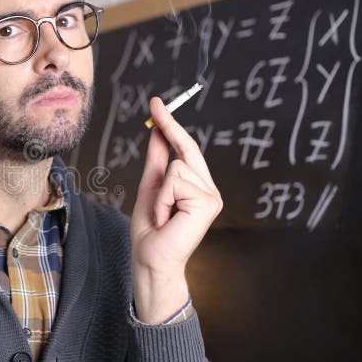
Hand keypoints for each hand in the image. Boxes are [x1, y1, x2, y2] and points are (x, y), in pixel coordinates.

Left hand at [130, 97, 222, 323]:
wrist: (151, 259)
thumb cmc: (151, 230)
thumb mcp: (150, 188)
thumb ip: (156, 161)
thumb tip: (156, 131)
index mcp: (197, 185)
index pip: (185, 148)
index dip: (171, 124)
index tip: (157, 102)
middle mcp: (209, 189)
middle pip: (184, 150)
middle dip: (167, 127)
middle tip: (154, 104)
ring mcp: (211, 196)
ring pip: (176, 167)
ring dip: (159, 193)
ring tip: (161, 214)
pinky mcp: (207, 203)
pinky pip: (174, 182)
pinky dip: (162, 200)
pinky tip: (165, 218)